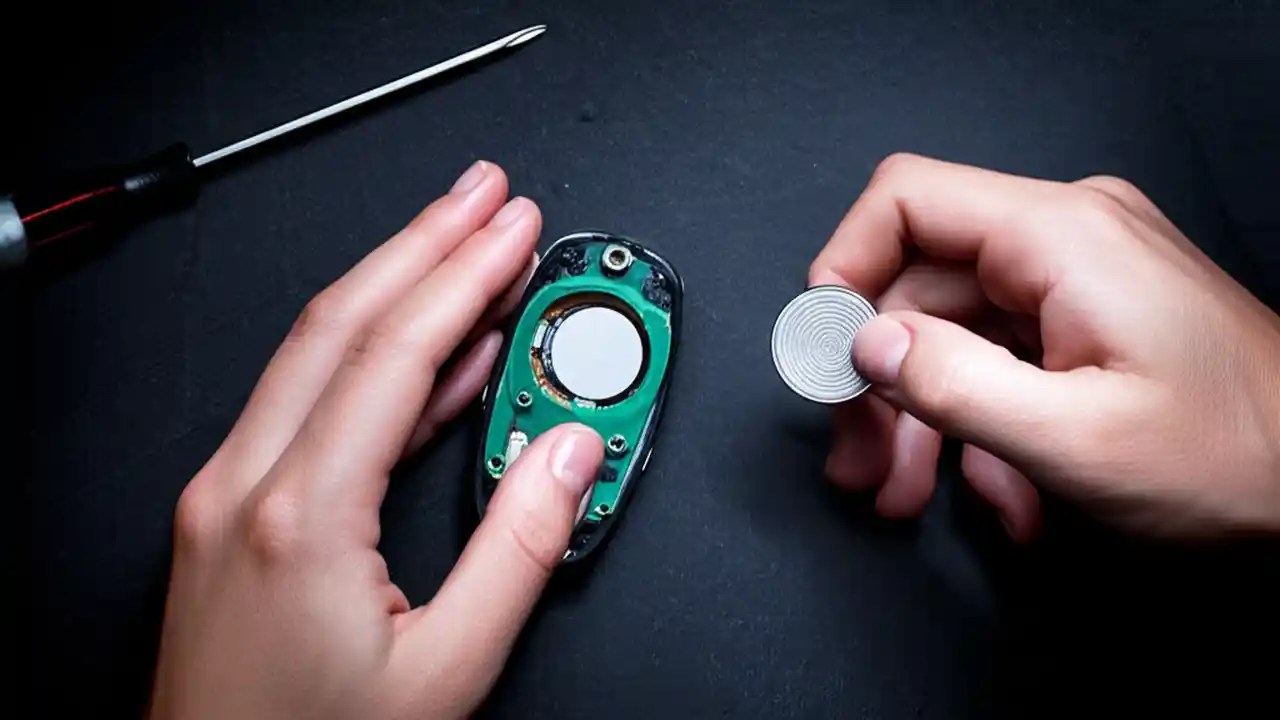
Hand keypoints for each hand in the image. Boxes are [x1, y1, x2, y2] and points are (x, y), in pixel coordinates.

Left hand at [150, 162, 603, 719]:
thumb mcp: (446, 672)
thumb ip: (518, 552)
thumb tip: (570, 455)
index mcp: (298, 518)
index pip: (392, 353)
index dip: (463, 275)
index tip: (512, 228)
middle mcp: (244, 489)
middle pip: (339, 321)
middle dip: (422, 243)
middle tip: (484, 196)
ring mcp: (224, 497)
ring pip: (314, 352)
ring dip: (394, 288)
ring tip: (465, 248)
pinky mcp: (227, 515)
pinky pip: (307, 405)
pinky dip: (377, 363)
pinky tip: (437, 354)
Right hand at [810, 154, 1279, 539]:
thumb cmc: (1240, 460)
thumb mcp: (1075, 439)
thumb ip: (952, 385)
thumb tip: (863, 344)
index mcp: (1062, 237)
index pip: (906, 200)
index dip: (844, 270)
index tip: (822, 354)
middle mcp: (1066, 239)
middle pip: (918, 283)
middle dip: (879, 381)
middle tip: (860, 463)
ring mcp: (1079, 279)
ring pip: (951, 330)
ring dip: (923, 418)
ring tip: (907, 495)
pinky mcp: (1089, 319)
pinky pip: (1000, 357)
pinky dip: (981, 424)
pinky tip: (1000, 497)